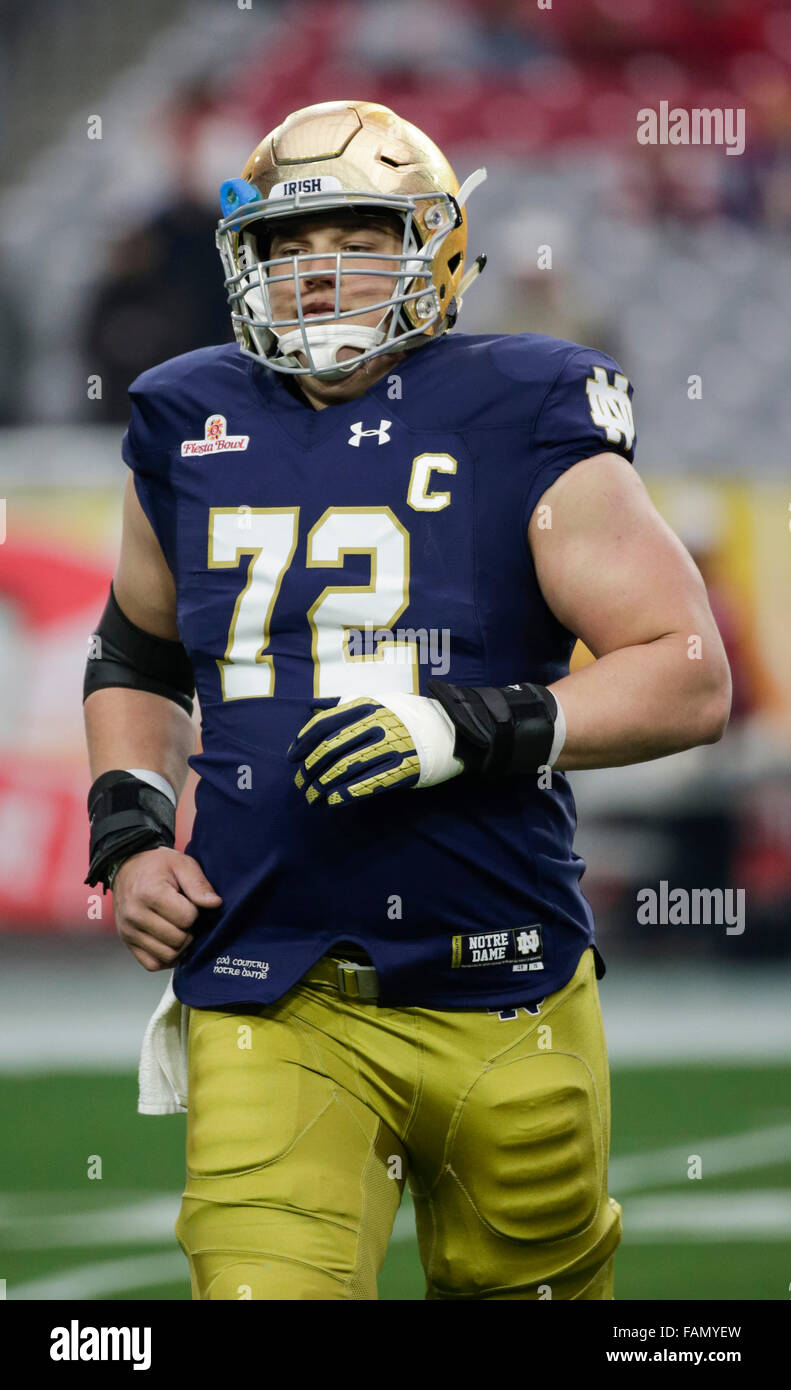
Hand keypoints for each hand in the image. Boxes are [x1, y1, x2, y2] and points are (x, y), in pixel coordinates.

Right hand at [111, 847, 221, 971]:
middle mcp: (136, 916)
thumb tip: (215, 904)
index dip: (195, 911)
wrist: (127, 868)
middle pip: (178, 940)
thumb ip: (199, 884)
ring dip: (180, 946)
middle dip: (189, 929)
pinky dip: (166, 957)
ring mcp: (129, 932)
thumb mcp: (181, 864)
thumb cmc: (157, 866)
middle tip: (185, 915)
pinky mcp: (128, 943)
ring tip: (179, 927)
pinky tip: (170, 941)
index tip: (189, 901)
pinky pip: (152, 964)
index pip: (187, 918)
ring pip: (168, 956)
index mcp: (150, 894)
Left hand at [287, 692, 462, 806]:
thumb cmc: (407, 717)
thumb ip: (346, 706)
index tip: (293, 758)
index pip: (324, 724)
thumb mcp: (378, 701)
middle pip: (331, 748)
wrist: (449, 729)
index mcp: (366, 706)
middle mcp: (376, 724)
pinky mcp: (403, 768)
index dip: (303, 742)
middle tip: (301, 783)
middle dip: (310, 769)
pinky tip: (334, 802)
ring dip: (324, 785)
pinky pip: (369, 783)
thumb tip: (313, 708)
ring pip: (346, 768)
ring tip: (313, 797)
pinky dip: (347, 794)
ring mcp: (390, 747)